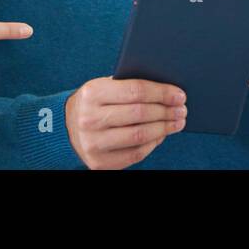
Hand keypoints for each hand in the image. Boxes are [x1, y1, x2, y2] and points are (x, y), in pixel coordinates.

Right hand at [64, 77, 186, 168]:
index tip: (179, 94)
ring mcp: (93, 143)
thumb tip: (167, 90)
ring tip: (177, 122)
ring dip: (164, 129)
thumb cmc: (95, 102)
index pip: (136, 91)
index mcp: (92, 93)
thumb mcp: (104, 86)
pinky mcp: (98, 162)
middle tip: (182, 109)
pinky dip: (152, 144)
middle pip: (140, 114)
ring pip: (140, 136)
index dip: (162, 93)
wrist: (65, 128)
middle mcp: (90, 118)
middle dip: (166, 111)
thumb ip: (128, 85)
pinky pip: (135, 154)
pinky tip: (161, 135)